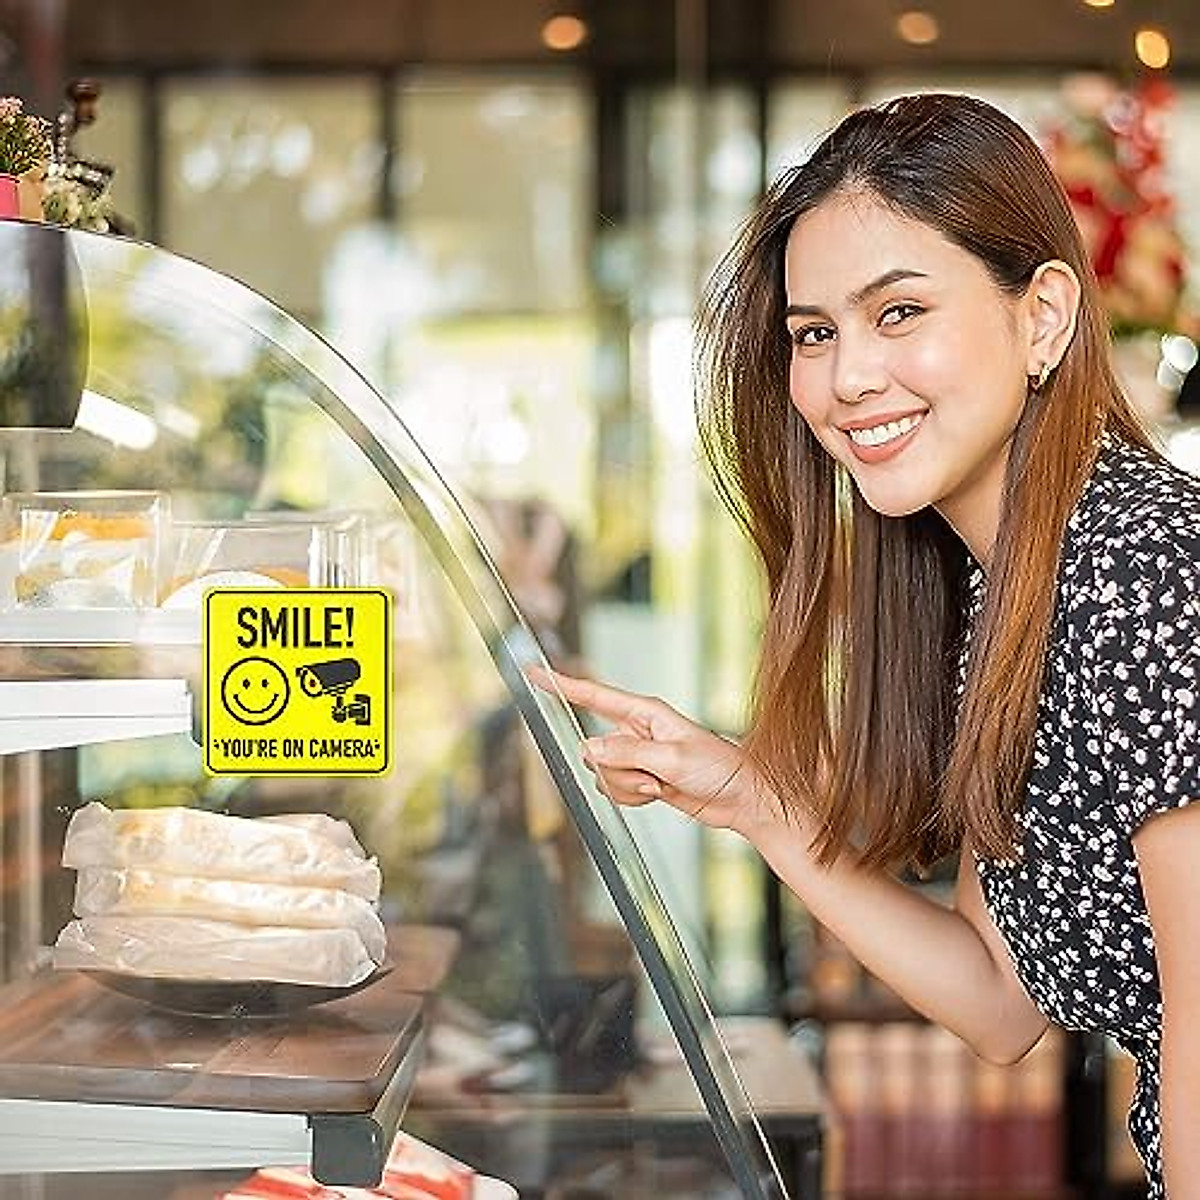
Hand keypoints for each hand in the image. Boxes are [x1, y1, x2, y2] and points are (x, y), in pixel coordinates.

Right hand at [527, 665, 772, 836]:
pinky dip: (632, 798)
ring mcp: (637, 755)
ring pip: (603, 774)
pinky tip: (658, 794)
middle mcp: (636, 731)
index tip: (535, 674)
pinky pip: (615, 791)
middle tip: (654, 775)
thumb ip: (627, 754)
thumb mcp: (672, 759)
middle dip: (619, 770)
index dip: (562, 685)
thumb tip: (589, 749)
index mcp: (645, 713)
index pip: (594, 696)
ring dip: (629, 787)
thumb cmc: (718, 768)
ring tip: (661, 785)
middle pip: (596, 750)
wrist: (740, 798)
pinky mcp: (641, 778)